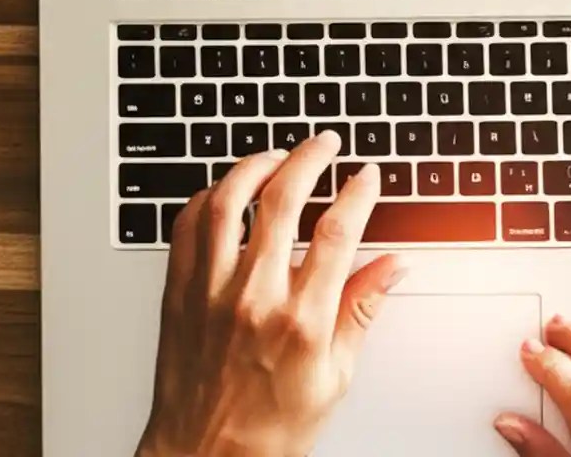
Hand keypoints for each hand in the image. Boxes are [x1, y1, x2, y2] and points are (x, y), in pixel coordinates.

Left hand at [135, 132, 405, 456]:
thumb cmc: (269, 430)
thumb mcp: (335, 377)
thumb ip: (361, 311)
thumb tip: (392, 267)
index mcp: (301, 321)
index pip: (338, 233)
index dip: (357, 192)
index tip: (366, 175)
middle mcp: (253, 299)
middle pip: (282, 201)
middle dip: (309, 158)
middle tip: (325, 143)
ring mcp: (210, 293)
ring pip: (227, 204)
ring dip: (254, 166)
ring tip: (276, 155)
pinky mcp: (178, 296)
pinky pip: (186, 229)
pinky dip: (206, 199)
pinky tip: (225, 191)